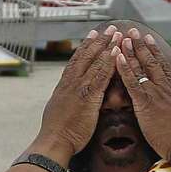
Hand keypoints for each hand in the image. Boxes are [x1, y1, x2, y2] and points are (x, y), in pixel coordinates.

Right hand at [26, 25, 121, 164]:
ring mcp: (78, 88)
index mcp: (63, 87)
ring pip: (94, 62)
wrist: (53, 142)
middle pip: (85, 57)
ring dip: (106, 46)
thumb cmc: (55, 134)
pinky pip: (101, 76)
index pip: (75, 62)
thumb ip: (64, 102)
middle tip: (108, 29)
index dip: (84, 48)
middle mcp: (70, 83)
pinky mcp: (88, 97)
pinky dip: (109, 62)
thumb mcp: (57, 111)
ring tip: (116, 34)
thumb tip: (65, 100)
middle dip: (98, 41)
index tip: (91, 36)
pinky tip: (116, 52)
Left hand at [114, 29, 170, 159]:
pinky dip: (125, 69)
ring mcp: (155, 94)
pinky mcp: (146, 104)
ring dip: (131, 52)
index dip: (153, 51)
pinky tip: (118, 58)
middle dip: (140, 45)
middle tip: (132, 31)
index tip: (147, 39)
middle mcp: (164, 87)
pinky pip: (132, 83)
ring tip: (123, 38)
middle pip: (151, 61)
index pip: (161, 65)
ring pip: (141, 68)